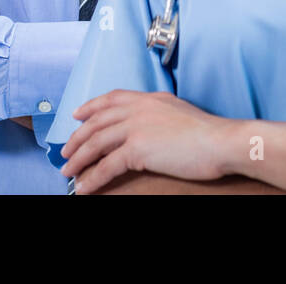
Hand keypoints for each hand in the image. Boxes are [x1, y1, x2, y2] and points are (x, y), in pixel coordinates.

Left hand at [59, 90, 234, 193]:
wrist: (220, 141)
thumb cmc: (207, 132)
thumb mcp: (177, 111)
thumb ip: (158, 112)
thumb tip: (148, 124)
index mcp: (148, 98)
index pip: (111, 98)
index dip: (90, 106)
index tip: (77, 114)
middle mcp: (138, 109)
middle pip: (97, 122)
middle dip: (77, 138)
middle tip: (65, 150)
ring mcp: (136, 127)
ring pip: (96, 143)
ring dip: (78, 159)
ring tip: (67, 171)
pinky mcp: (138, 149)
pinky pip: (107, 166)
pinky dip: (92, 178)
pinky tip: (84, 187)